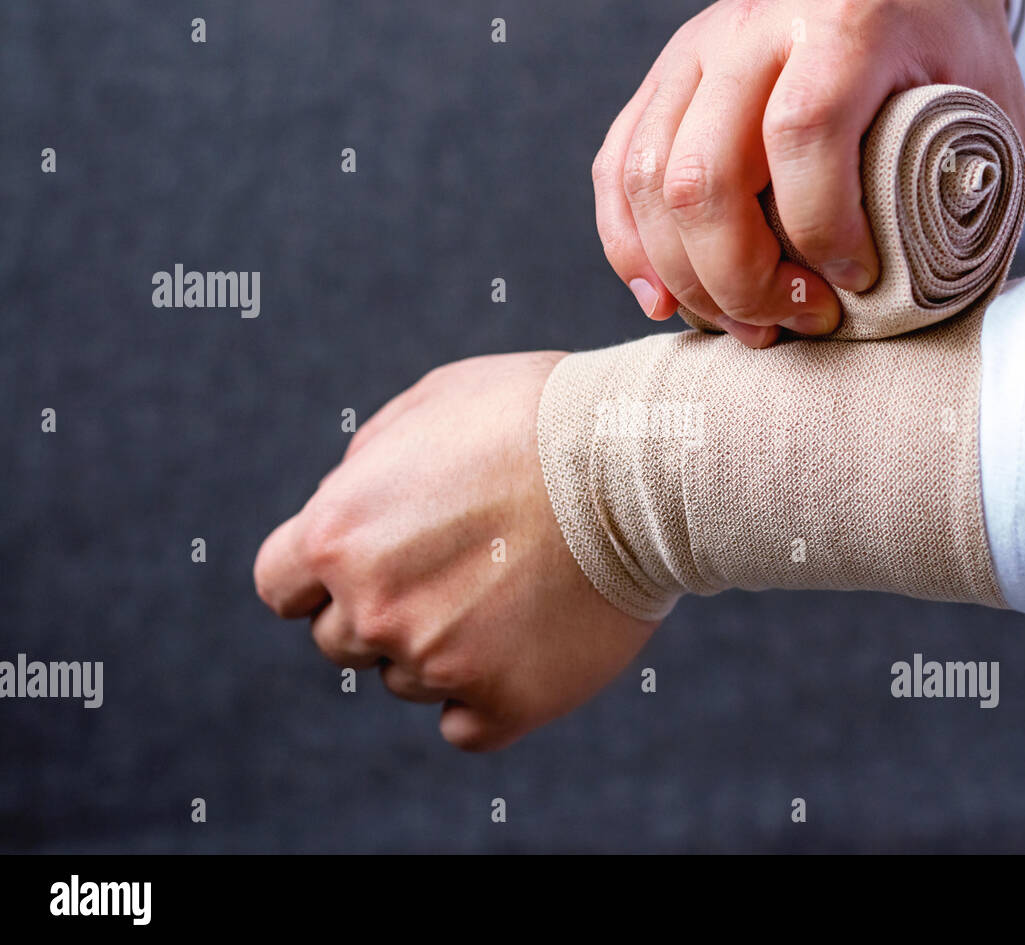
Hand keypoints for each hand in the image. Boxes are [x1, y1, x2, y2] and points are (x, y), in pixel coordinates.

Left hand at [253, 352, 658, 750]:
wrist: (639, 463)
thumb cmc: (537, 416)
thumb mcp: (430, 404)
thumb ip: (368, 466)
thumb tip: (346, 508)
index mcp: (337, 534)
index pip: (281, 587)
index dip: (317, 578)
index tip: (362, 567)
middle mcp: (373, 610)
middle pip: (341, 641)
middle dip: (383, 609)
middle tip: (456, 568)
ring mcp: (438, 663)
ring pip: (406, 681)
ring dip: (441, 647)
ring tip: (510, 589)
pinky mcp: (505, 704)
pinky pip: (465, 726)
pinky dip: (485, 696)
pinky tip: (523, 645)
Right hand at [593, 0, 1024, 347]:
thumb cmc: (944, 54)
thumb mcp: (981, 110)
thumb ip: (954, 194)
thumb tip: (914, 297)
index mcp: (845, 23)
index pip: (803, 135)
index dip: (822, 231)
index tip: (855, 282)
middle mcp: (752, 28)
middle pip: (704, 176)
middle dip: (741, 281)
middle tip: (793, 321)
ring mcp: (694, 52)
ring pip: (648, 183)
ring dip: (686, 278)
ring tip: (742, 324)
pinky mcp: (661, 82)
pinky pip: (617, 172)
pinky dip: (630, 248)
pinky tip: (663, 298)